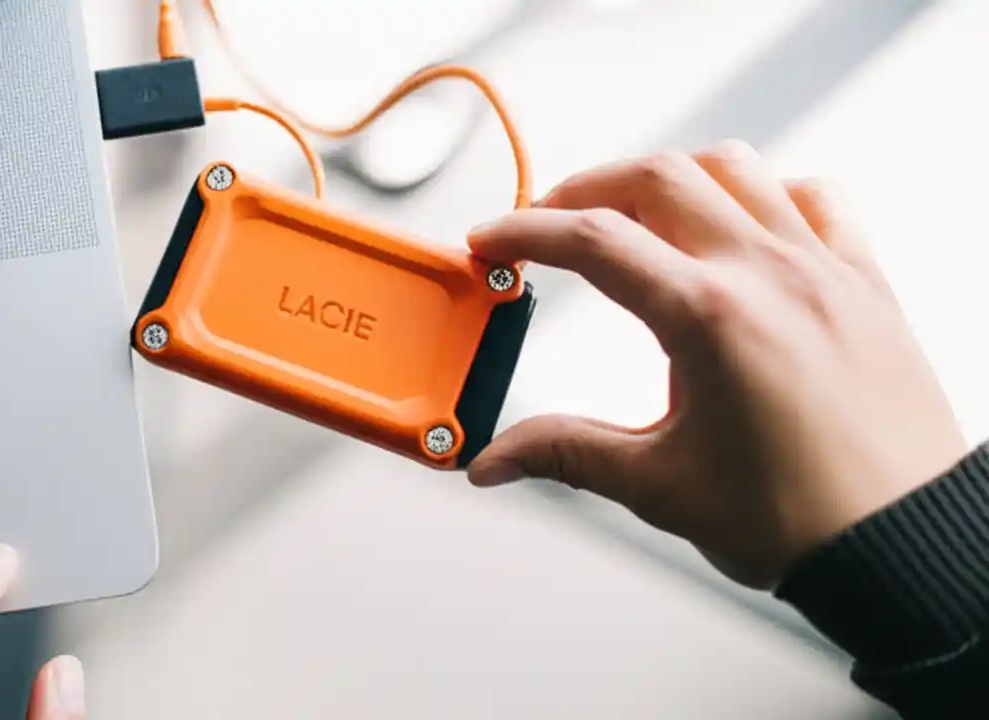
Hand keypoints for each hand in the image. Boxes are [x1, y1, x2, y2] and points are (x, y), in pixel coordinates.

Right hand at [466, 141, 967, 587]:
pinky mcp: (863, 283)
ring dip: (670, 177)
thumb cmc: (800, 521)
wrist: (903, 547)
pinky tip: (741, 227)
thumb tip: (497, 460)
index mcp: (710, 318)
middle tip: (548, 223)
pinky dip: (766, 192)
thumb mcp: (658, 485)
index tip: (492, 240)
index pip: (594, 240)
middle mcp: (768, 275)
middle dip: (585, 189)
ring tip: (634, 212)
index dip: (526, 232)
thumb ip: (566, 453)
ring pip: (735, 167)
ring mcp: (823, 269)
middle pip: (657, 176)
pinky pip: (815, 197)